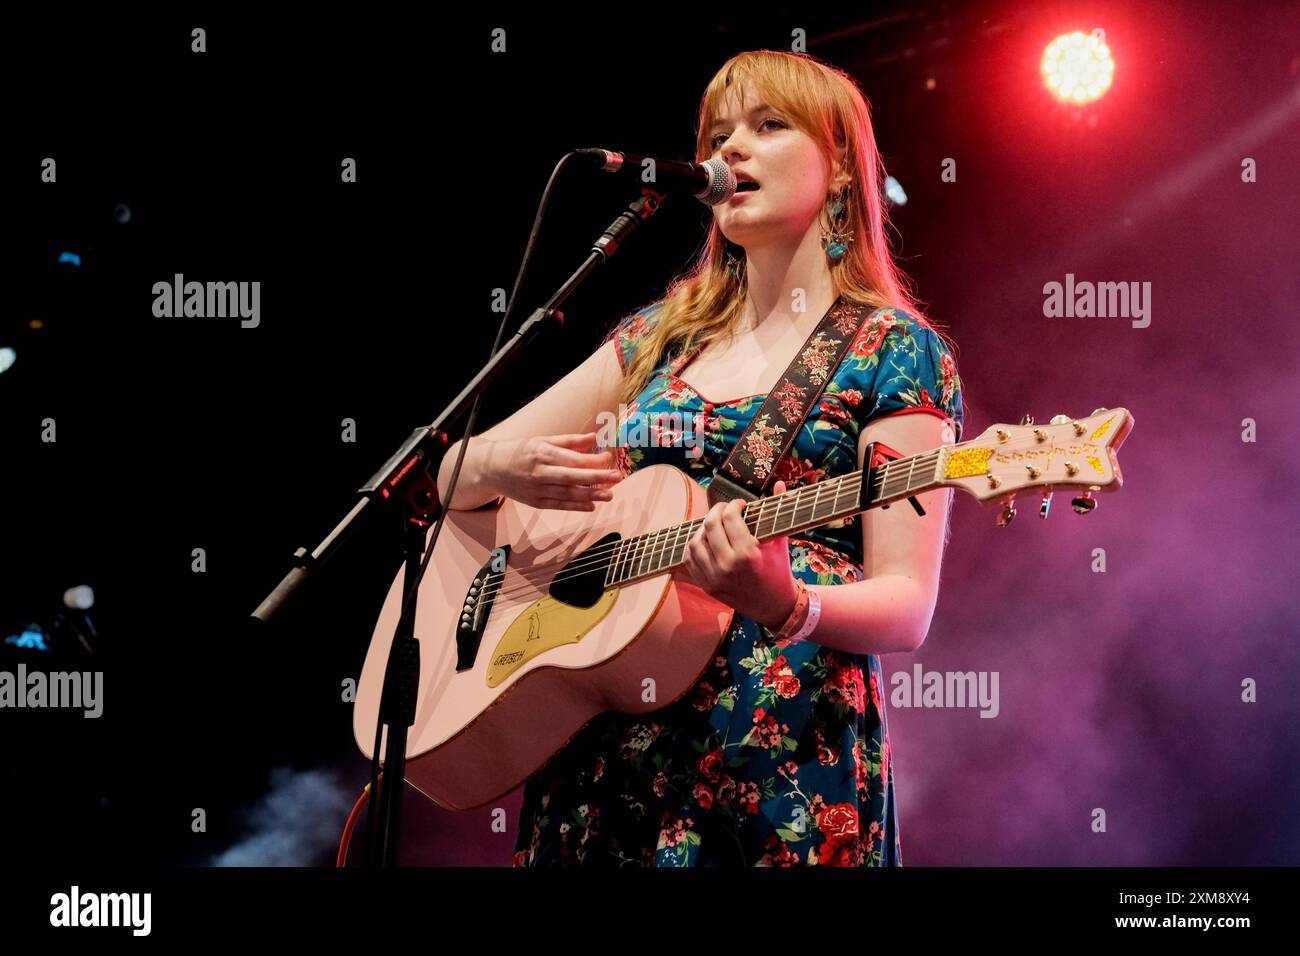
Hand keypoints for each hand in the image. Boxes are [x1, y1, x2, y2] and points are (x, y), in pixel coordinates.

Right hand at [489, 432, 623, 511]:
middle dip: (597, 478)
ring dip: (591, 495)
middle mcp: (540, 472)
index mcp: (543, 453)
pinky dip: (576, 506)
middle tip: (617, 477)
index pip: (573, 459)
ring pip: (568, 494)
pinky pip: (559, 505)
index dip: (593, 460)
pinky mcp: (535, 502)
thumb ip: (570, 441)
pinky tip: (592, 506)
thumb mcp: (543, 440)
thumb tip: (594, 437)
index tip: (609, 457)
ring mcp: (537, 489)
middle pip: (573, 477)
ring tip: (610, 495)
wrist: (491, 468)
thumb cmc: (521, 451)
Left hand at [677, 479, 799, 629]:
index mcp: (748, 554)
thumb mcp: (781, 541)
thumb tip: (778, 483)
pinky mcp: (707, 586)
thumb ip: (778, 509)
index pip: (730, 517)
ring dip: (703, 529)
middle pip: (710, 526)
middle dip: (717, 511)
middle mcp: (728, 566)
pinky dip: (694, 547)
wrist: (774, 605)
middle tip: (725, 510)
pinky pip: (690, 560)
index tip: (739, 505)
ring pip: (695, 542)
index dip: (733, 505)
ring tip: (715, 526)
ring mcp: (714, 578)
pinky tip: (706, 541)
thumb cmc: (779, 570)